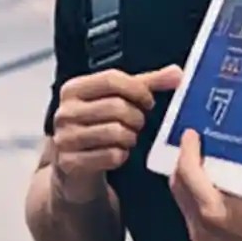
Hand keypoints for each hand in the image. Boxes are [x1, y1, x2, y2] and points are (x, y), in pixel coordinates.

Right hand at [50, 65, 182, 202]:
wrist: (74, 167)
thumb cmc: (98, 126)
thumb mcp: (118, 99)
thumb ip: (146, 84)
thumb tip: (176, 73)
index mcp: (73, 89)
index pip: (111, 79)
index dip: (138, 89)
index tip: (148, 101)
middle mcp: (65, 111)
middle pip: (116, 106)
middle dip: (137, 117)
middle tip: (138, 124)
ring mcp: (65, 138)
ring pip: (115, 132)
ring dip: (130, 137)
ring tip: (128, 138)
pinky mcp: (70, 163)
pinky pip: (111, 155)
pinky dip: (122, 155)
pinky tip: (119, 153)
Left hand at [170, 129, 241, 240]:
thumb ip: (232, 162)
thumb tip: (218, 144)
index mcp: (213, 211)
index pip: (186, 172)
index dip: (187, 148)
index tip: (190, 134)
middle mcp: (205, 227)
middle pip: (179, 185)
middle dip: (184, 161)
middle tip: (193, 142)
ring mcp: (207, 236)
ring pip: (184, 197)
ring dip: (190, 175)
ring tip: (200, 155)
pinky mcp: (213, 239)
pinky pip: (194, 208)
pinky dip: (198, 190)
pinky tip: (209, 176)